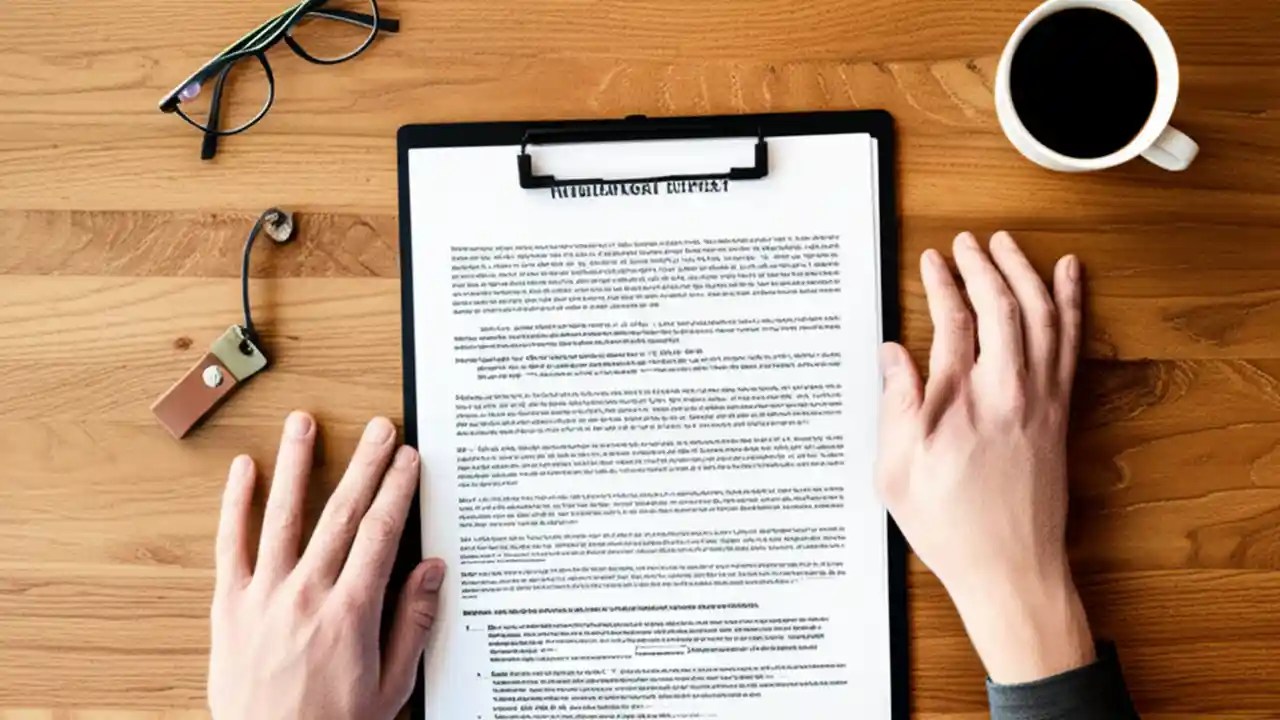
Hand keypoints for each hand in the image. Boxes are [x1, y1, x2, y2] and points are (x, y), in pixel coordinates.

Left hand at [208, 412, 445, 719]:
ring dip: (296, 464)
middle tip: (380, 428)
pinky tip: (243, 469)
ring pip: (284, 516)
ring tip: (305, 423)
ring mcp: (265, 596)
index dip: (397, 490)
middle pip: (342, 513)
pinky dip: (236, 504)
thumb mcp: (391, 684)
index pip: (381, 533)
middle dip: (365, 464)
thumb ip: (412, 622)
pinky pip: (231, 545)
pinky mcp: (230, 606)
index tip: (409, 460)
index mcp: (351, 613)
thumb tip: (432, 571)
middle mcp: (307, 595)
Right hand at [876, 231, 1093, 683]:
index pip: (954, 322)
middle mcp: (1009, 392)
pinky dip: (1072, 303)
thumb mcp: (897, 472)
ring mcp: (1042, 400)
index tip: (932, 263)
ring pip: (1042, 315)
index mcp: (962, 405)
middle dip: (983, 265)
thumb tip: (893, 356)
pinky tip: (1068, 278)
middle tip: (966, 242)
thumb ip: (896, 406)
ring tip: (1008, 245)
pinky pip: (1071, 343)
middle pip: (1003, 306)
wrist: (1011, 568)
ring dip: (1025, 272)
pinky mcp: (1061, 412)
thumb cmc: (951, 526)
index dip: (942, 284)